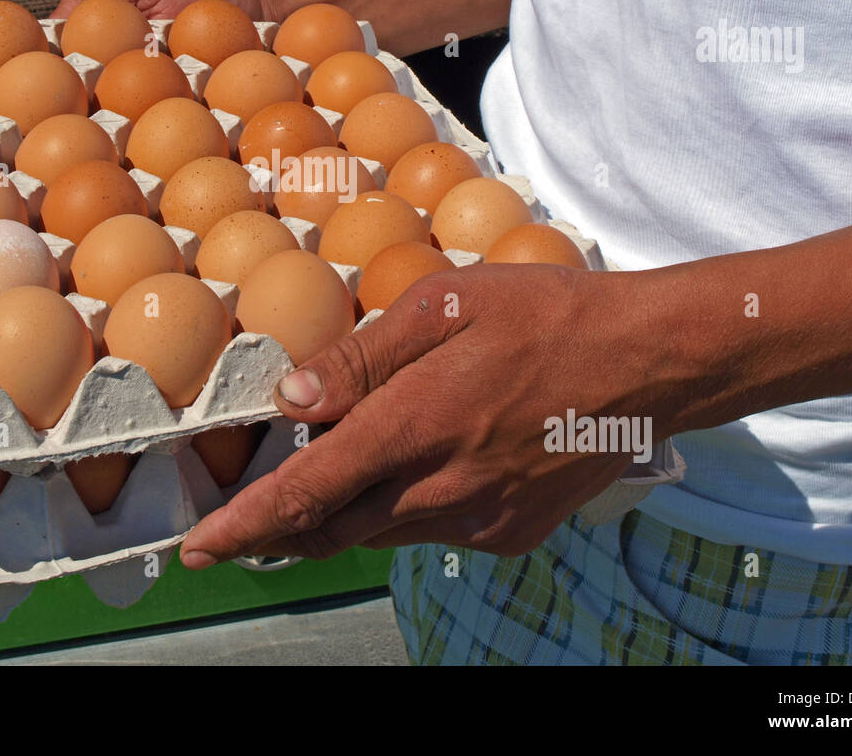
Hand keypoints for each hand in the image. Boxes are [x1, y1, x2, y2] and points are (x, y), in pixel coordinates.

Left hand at [180, 262, 662, 567]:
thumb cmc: (548, 315)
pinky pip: (433, 530)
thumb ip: (363, 358)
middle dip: (278, 531)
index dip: (244, 525)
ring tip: (324, 480)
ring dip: (341, 515)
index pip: (307, 492)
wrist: (653, 361)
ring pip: (382, 531)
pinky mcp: (511, 531)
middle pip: (334, 528)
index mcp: (417, 424)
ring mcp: (482, 518)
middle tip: (238, 525)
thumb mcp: (445, 304)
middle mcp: (445, 487)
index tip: (199, 546)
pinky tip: (415, 468)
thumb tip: (293, 397)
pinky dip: (403, 508)